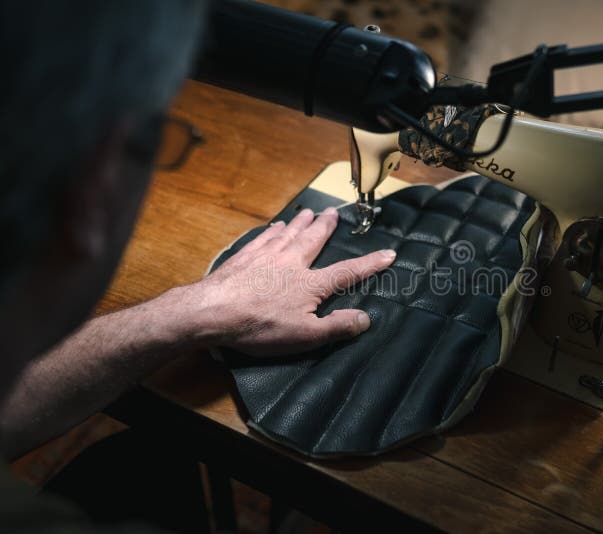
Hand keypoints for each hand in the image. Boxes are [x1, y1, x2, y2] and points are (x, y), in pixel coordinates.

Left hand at [182, 207, 395, 355]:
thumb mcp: (305, 335)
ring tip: (310, 212)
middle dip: (326, 227)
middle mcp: (292, 261)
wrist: (213, 311)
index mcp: (311, 283)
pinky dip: (273, 230)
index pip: (348, 272)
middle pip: (314, 240)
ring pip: (289, 233)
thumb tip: (365, 318)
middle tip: (334, 213)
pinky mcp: (244, 257)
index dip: (370, 264)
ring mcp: (266, 256)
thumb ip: (336, 326)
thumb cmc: (261, 325)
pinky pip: (263, 238)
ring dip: (301, 222)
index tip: (389, 253)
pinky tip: (275, 226)